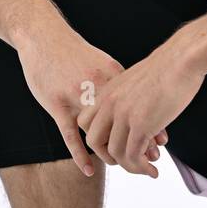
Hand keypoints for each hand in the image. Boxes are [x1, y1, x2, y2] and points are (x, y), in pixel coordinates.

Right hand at [16, 24, 167, 176]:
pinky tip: (90, 170)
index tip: (162, 141)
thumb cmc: (75, 53)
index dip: (150, 125)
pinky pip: (70, 135)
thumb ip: (119, 83)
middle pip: (121, 120)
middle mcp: (97, 86)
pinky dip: (80, 154)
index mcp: (112, 75)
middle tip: (152, 158)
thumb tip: (141, 100)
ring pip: (98, 131)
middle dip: (138, 140)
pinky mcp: (56, 104)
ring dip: (112, 150)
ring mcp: (75, 96)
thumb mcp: (103, 63)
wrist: (44, 36)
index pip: (136, 106)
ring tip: (126, 164)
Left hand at [76, 36, 203, 178]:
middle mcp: (110, 104)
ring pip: (116, 153)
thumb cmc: (167, 67)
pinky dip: (142, 168)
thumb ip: (127, 97)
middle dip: (109, 157)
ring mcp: (124, 115)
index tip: (114, 144)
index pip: (86, 122)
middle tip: (127, 160)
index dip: (98, 138)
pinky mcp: (141, 125)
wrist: (182, 60)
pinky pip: (134, 155)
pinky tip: (153, 169)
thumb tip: (134, 113)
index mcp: (107, 92)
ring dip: (131, 167)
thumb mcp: (136, 80)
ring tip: (147, 168)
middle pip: (94, 141)